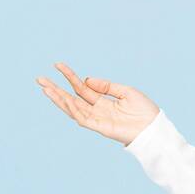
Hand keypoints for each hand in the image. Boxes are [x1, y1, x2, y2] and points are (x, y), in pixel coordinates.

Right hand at [37, 63, 158, 144]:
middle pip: (71, 98)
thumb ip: (106, 86)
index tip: (58, 65)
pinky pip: (83, 118)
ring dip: (58, 99)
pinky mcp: (100, 128)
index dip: (69, 76)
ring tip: (45, 88)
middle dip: (55, 89)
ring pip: (72, 109)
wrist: (154, 127)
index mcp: (102, 101)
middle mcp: (97, 110)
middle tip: (39, 79)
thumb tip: (87, 80)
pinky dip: (73, 109)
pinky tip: (65, 100)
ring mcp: (97, 119)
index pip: (81, 88)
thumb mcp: (126, 91)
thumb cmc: (144, 111)